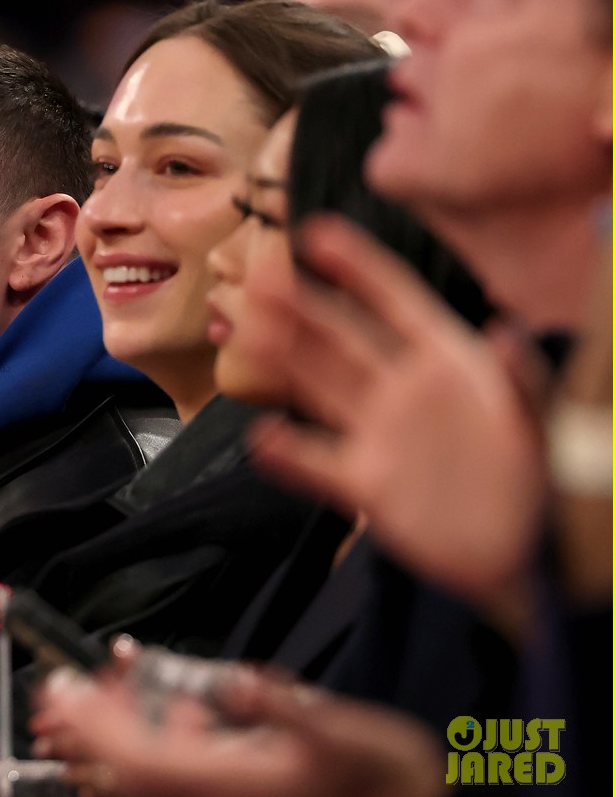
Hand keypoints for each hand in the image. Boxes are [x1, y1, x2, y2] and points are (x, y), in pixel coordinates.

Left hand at [30, 660, 447, 796]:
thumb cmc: (384, 779)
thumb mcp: (347, 735)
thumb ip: (284, 708)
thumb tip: (235, 682)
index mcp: (230, 787)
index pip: (139, 758)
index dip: (94, 726)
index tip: (62, 692)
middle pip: (126, 774)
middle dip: (82, 736)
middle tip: (50, 697)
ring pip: (143, 781)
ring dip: (106, 743)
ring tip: (81, 706)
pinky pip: (175, 780)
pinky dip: (152, 748)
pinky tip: (169, 714)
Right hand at [243, 216, 546, 628]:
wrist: (535, 562)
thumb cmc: (553, 486)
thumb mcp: (550, 425)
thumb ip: (526, 383)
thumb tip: (507, 333)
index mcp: (452, 363)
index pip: (396, 302)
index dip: (357, 267)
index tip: (314, 234)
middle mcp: (407, 390)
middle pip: (343, 339)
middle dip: (301, 307)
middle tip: (259, 280)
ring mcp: (382, 436)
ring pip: (320, 388)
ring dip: (282, 361)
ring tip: (244, 333)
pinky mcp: (368, 485)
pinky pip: (319, 465)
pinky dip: (289, 455)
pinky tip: (262, 439)